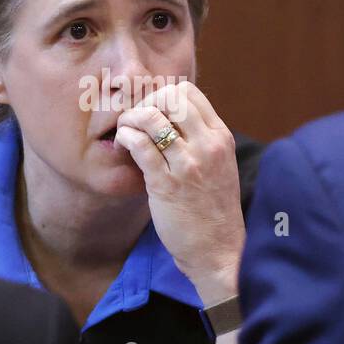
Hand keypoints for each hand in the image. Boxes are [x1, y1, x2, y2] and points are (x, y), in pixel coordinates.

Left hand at [114, 81, 243, 303]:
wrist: (219, 251)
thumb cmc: (213, 211)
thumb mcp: (219, 166)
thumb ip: (201, 140)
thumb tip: (170, 115)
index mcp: (220, 138)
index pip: (188, 92)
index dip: (162, 95)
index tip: (152, 112)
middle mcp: (207, 146)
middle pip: (169, 97)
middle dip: (145, 103)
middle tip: (135, 122)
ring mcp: (188, 164)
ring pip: (151, 117)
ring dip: (131, 119)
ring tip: (126, 132)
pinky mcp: (166, 184)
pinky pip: (139, 144)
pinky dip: (126, 138)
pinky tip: (123, 147)